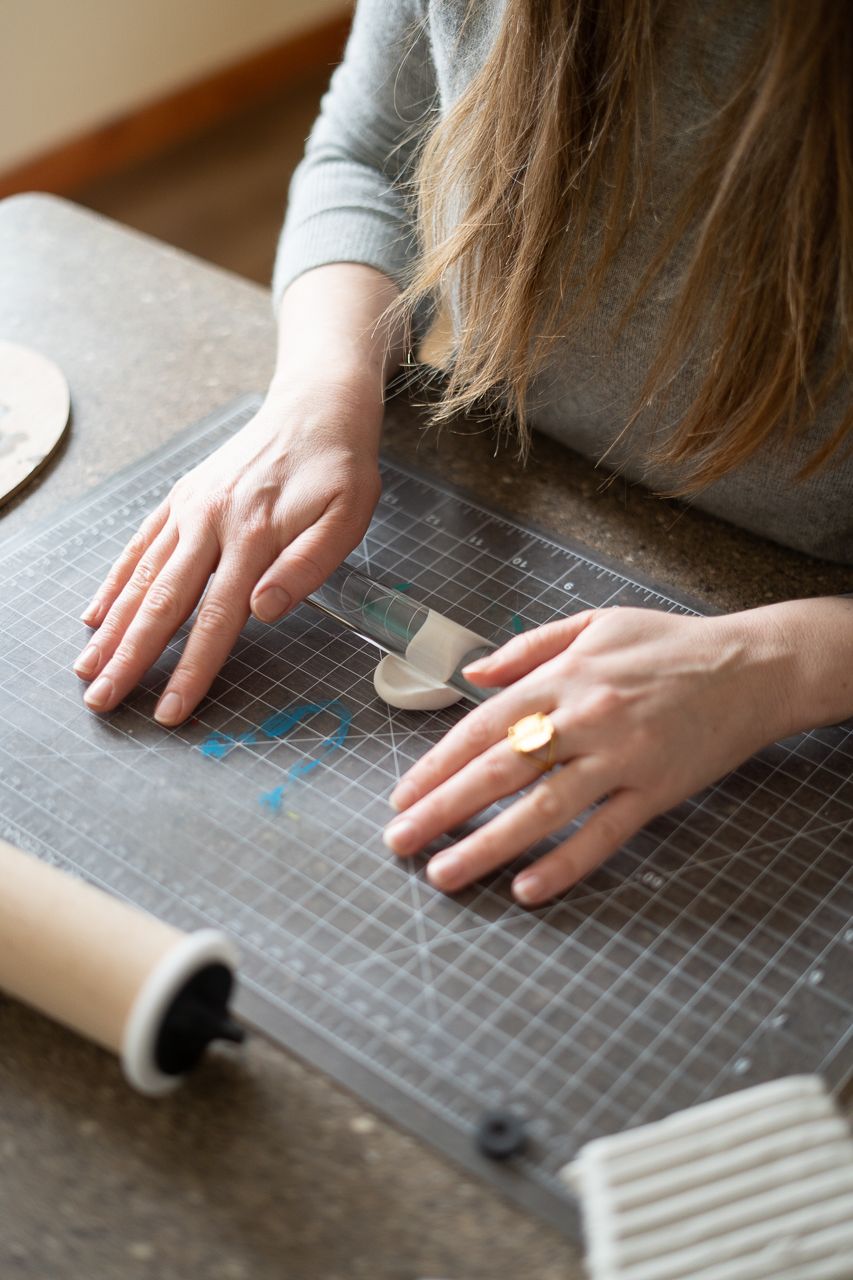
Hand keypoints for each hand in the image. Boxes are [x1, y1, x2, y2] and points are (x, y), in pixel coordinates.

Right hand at [73, 387, 380, 723]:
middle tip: (102, 701)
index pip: (216, 619)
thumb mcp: (347, 517)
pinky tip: (96, 614)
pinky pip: (140, 545)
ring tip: (88, 668)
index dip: (192, 669)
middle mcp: (212, 522)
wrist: (317, 406)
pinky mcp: (182, 498)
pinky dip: (115, 581)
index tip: (170, 710)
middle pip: (164, 604)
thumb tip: (262, 612)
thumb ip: (307, 566)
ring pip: (143, 578)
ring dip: (112, 627)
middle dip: (130, 659)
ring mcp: (191, 508)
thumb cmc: (339, 469)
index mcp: (256, 536)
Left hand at [383, 605, 796, 905]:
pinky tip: (525, 888)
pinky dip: (564, 864)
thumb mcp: (594, 623)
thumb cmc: (670, 644)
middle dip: (441, 810)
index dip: (436, 765)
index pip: (483, 726)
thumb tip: (473, 672)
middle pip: (499, 771)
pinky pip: (603, 835)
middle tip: (399, 841)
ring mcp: (621, 758)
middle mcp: (586, 717)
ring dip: (486, 845)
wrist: (753, 666)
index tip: (402, 796)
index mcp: (565, 676)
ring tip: (443, 872)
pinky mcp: (656, 791)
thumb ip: (529, 649)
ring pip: (542, 810)